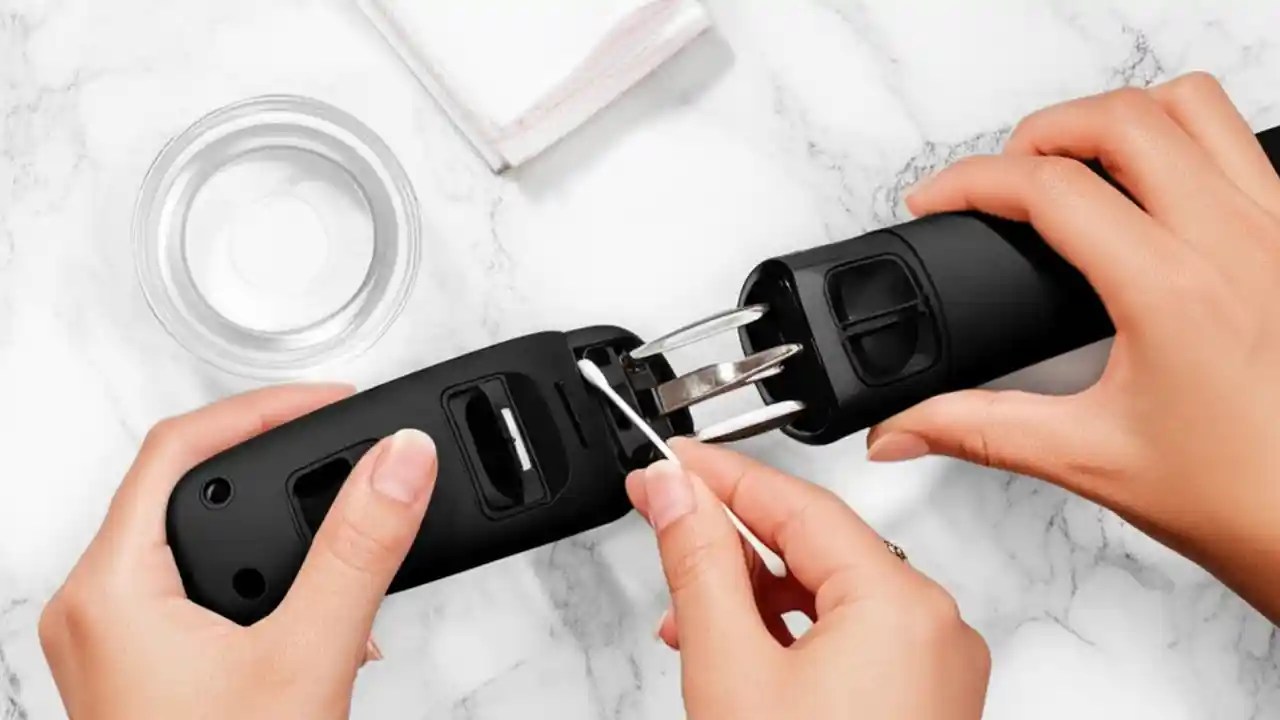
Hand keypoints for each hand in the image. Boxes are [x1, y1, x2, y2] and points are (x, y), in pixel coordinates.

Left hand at [39, 385, 438, 719]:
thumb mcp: (308, 659)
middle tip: (344, 448)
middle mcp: (97, 608)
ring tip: (344, 536)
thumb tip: (399, 462)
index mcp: (112, 588)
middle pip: (186, 486)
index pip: (180, 446)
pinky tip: (317, 618)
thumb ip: (359, 551)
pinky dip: (262, 584)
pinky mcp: (142, 671)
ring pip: (196, 541)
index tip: (334, 401)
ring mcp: (114, 642)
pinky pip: (197, 592)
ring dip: (277, 533)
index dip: (264, 408)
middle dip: (277, 467)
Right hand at [626, 439, 988, 718]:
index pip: (798, 503)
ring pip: (832, 595)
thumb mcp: (730, 668)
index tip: (672, 461)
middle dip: (734, 536)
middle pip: (819, 546)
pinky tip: (740, 644)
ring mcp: (936, 670)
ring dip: (756, 590)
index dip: (723, 476)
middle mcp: (936, 629)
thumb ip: (700, 564)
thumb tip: (674, 493)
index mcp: (902, 606)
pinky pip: (851, 639)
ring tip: (687, 605)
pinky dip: (791, 633)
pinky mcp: (922, 703)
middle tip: (667, 516)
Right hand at [868, 72, 1279, 619]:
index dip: (971, 181)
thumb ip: (977, 431)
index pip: (1050, 187)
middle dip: (1038, 133)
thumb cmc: (1242, 494)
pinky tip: (1149, 188)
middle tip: (1000, 178)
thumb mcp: (1088, 458)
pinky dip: (1181, 136)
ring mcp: (1275, 229)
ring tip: (1073, 162)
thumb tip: (900, 427)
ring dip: (1118, 118)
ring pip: (1191, 106)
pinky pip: (1239, 141)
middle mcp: (1233, 241)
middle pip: (1119, 119)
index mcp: (1170, 289)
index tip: (938, 199)